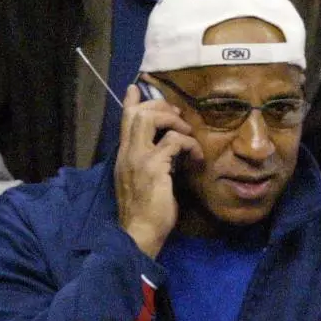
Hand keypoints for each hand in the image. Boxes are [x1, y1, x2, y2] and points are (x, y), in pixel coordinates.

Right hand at [114, 83, 201, 258]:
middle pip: (138, 113)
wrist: (138, 233)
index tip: (136, 87)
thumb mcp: (142, 180)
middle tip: (177, 115)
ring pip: (150, 120)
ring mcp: (138, 158)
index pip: (124, 119)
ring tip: (187, 133)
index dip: (131, 101)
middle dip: (160, 107)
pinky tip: (196, 157)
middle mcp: (127, 152)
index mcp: (123, 155)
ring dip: (174, 121)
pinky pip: (173, 142)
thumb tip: (166, 149)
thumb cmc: (143, 211)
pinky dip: (188, 145)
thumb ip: (147, 161)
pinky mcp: (153, 167)